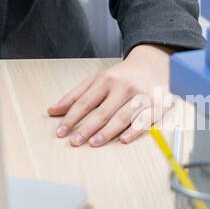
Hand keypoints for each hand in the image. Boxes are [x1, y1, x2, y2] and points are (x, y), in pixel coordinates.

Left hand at [46, 44, 175, 146]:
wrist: (153, 65)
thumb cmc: (121, 77)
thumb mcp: (97, 80)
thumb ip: (75, 95)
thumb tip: (52, 110)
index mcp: (106, 80)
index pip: (85, 102)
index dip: (71, 118)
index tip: (61, 132)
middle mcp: (123, 87)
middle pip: (102, 112)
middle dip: (87, 128)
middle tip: (74, 141)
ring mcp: (141, 96)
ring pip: (122, 117)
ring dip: (107, 132)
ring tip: (94, 143)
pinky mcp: (157, 106)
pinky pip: (145, 121)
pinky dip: (134, 131)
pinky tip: (124, 140)